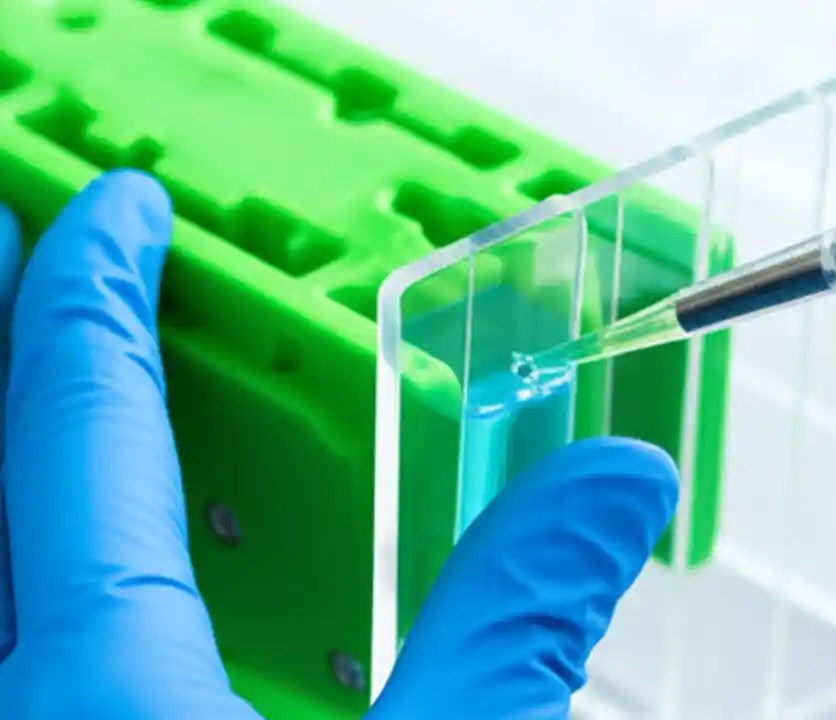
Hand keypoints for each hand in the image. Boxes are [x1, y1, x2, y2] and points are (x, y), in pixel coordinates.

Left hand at [0, 171, 677, 717]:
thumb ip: (520, 623)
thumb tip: (613, 485)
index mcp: (106, 692)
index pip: (80, 425)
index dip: (97, 291)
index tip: (117, 211)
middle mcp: (23, 713)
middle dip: (16, 343)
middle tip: (22, 245)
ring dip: (23, 456)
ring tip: (59, 386)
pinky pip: (25, 646)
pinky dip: (50, 562)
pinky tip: (109, 568)